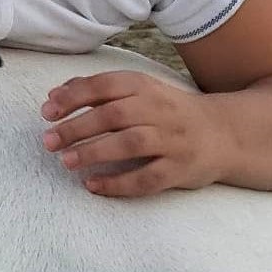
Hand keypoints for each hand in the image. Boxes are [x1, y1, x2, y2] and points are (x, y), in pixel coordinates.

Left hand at [40, 70, 230, 196]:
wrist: (224, 133)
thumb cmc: (166, 110)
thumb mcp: (136, 90)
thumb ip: (95, 91)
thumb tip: (53, 97)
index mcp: (143, 86)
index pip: (104, 86)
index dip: (73, 97)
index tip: (47, 111)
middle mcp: (158, 110)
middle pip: (114, 115)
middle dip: (77, 128)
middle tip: (49, 141)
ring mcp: (172, 140)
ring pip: (131, 144)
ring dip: (95, 153)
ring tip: (67, 161)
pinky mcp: (181, 170)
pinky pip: (149, 178)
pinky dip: (120, 183)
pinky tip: (94, 186)